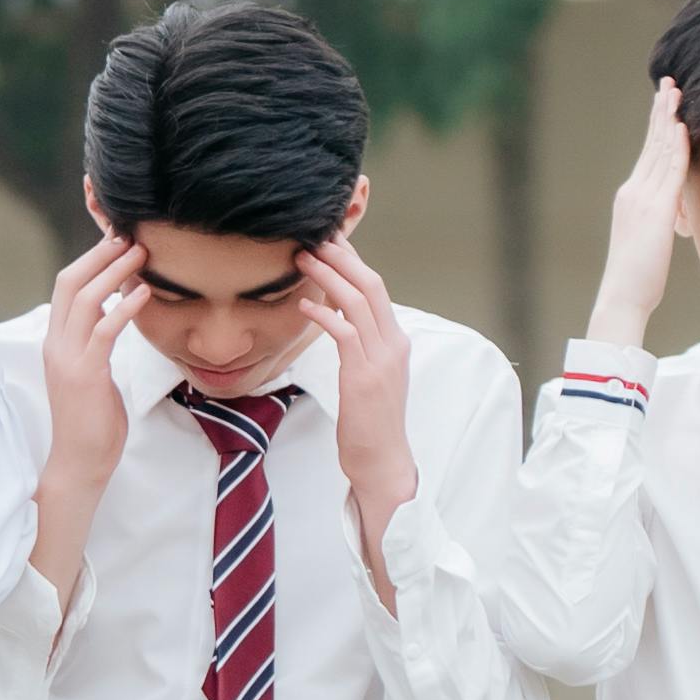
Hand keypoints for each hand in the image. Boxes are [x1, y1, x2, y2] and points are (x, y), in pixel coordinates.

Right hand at [34, 225, 145, 612]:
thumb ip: (97, 340)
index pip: (67, 285)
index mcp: (57, 341)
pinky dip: (124, 308)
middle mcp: (57, 344)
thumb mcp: (93, 370)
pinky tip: (144, 294)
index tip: (117, 238)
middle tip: (129, 234)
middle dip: (100, 254)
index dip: (90, 258)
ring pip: (85, 300)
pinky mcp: (86, 374)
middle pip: (70, 282)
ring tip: (141, 254)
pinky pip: (104, 331)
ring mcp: (68, 358)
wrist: (80, 463)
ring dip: (115, 272)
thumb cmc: (92, 419)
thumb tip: (116, 309)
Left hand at [302, 221, 416, 537]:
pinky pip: (345, 334)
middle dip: (343, 257)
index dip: (353, 261)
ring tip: (303, 260)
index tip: (331, 241)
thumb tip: (338, 316)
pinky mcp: (363, 377)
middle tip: (316, 237)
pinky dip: (324, 315)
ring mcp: (381, 360)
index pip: (377, 288)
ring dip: (329, 277)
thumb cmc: (371, 422)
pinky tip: (304, 305)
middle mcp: (393, 344)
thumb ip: (361, 344)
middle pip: (372, 285)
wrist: (382, 462)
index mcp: (396, 341)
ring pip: (358, 302)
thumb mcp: (370, 375)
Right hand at [592, 81, 692, 352]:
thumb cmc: (638, 278)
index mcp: (632, 197)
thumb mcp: (650, 240)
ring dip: (668, 119)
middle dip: (661, 112)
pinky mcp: (653, 211)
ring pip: (659, 151)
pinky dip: (675, 147)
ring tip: (676, 92)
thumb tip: (673, 212)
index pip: (649, 154)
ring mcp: (641, 199)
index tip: (666, 102)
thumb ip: (660, 219)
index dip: (658, 126)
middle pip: (651, 144)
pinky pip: (668, 172)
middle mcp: (633, 191)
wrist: (622, 298)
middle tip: (669, 83)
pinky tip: (682, 127)